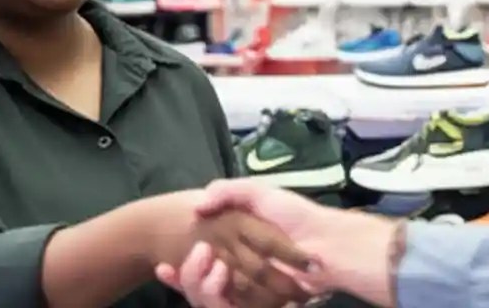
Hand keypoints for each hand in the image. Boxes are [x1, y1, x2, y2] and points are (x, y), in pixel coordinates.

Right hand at [159, 180, 400, 306]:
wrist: (327, 244)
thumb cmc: (295, 216)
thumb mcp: (258, 193)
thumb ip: (227, 192)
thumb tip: (197, 206)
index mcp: (236, 252)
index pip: (199, 266)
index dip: (178, 271)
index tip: (161, 267)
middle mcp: (239, 276)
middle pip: (199, 288)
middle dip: (183, 280)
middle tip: (168, 268)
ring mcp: (250, 294)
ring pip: (209, 300)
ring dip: (197, 286)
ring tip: (205, 265)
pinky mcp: (259, 304)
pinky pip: (229, 305)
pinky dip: (214, 295)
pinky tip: (215, 277)